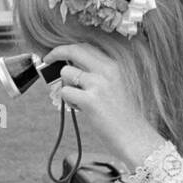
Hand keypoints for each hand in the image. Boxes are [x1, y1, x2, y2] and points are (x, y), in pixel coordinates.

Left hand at [43, 43, 167, 169]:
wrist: (134, 136)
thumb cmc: (123, 115)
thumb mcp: (115, 85)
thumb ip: (97, 74)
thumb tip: (70, 66)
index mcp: (114, 65)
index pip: (86, 46)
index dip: (68, 48)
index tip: (57, 53)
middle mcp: (107, 70)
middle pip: (73, 50)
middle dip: (56, 53)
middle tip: (47, 60)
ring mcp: (98, 84)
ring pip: (66, 73)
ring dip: (66, 86)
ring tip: (80, 101)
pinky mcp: (90, 101)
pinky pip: (65, 92)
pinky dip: (69, 102)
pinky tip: (82, 110)